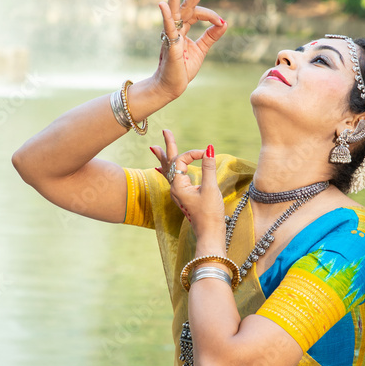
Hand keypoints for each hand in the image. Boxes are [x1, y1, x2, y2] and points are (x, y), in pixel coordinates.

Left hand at [150, 129, 225, 247]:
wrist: (209, 234)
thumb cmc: (210, 214)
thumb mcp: (210, 189)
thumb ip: (208, 168)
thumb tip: (209, 148)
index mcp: (178, 186)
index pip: (181, 161)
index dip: (194, 154)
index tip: (208, 154)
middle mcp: (175, 188)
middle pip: (169, 163)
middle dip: (168, 147)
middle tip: (165, 131)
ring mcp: (178, 193)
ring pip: (168, 171)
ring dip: (164, 158)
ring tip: (154, 148)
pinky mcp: (183, 196)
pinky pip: (172, 179)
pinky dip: (167, 171)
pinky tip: (159, 169)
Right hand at [153, 0, 226, 100]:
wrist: (171, 87)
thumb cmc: (183, 69)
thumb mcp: (201, 50)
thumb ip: (211, 36)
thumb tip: (225, 23)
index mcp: (183, 28)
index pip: (197, 13)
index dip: (211, 16)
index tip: (221, 23)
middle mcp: (176, 28)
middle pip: (186, 5)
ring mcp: (170, 34)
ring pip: (173, 11)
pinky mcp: (169, 44)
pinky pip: (167, 27)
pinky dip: (165, 16)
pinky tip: (162, 4)